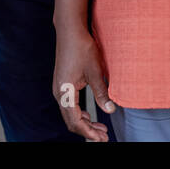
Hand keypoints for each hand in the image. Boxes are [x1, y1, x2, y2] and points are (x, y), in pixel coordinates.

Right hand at [53, 26, 115, 141]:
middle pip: (71, 121)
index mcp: (64, 93)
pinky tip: (92, 114)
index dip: (89, 133)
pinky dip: (81, 113)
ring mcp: (59, 88)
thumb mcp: (95, 71)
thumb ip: (102, 92)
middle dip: (87, 131)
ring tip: (101, 128)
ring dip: (85, 123)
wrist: (70, 30)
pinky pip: (70, 105)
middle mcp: (59, 93)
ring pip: (70, 114)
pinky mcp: (63, 83)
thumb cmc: (81, 48)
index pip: (75, 122)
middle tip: (104, 136)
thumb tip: (110, 110)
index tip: (102, 138)